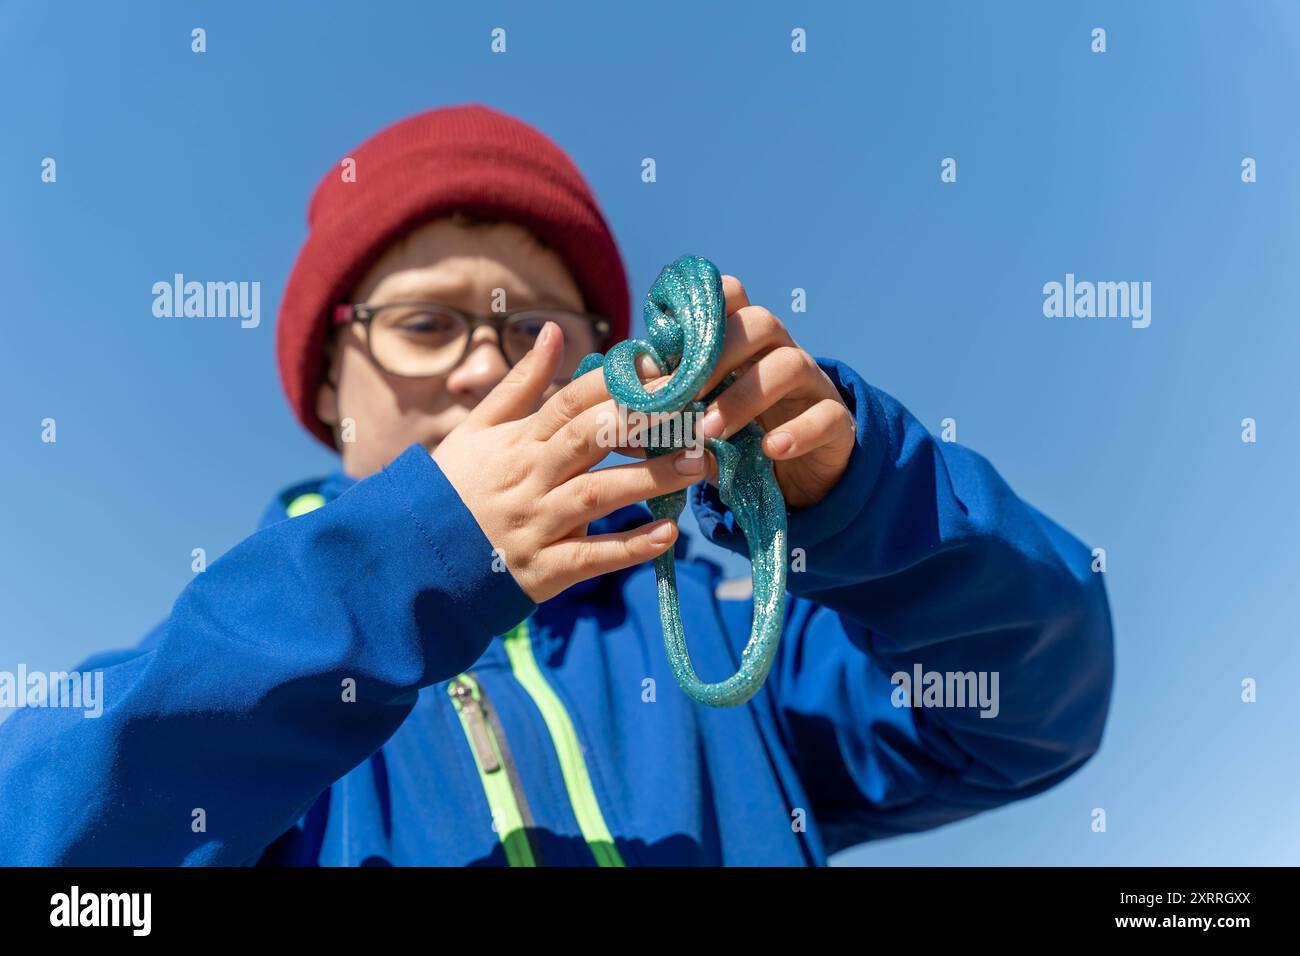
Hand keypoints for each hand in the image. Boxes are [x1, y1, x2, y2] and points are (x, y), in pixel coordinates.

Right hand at [431, 322, 705, 603]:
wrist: (415, 562)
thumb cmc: (454, 489)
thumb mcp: (477, 431)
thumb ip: (521, 384)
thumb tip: (555, 331)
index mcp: (517, 442)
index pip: (569, 402)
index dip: (615, 382)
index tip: (661, 368)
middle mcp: (529, 478)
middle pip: (588, 440)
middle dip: (642, 423)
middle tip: (695, 412)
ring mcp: (537, 525)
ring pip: (597, 496)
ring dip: (648, 481)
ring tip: (696, 466)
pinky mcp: (543, 571)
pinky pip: (591, 559)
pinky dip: (629, 548)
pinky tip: (668, 535)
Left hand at [688, 276, 854, 509]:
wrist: (800, 481)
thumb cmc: (743, 440)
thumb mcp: (705, 424)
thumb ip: (676, 413)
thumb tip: (631, 408)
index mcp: (747, 344)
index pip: (732, 297)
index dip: (703, 307)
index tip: (667, 349)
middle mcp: (782, 352)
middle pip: (761, 321)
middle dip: (716, 357)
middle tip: (680, 399)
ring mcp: (814, 385)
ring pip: (790, 364)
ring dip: (744, 396)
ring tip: (710, 432)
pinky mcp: (839, 423)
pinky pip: (827, 416)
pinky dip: (798, 432)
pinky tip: (771, 450)